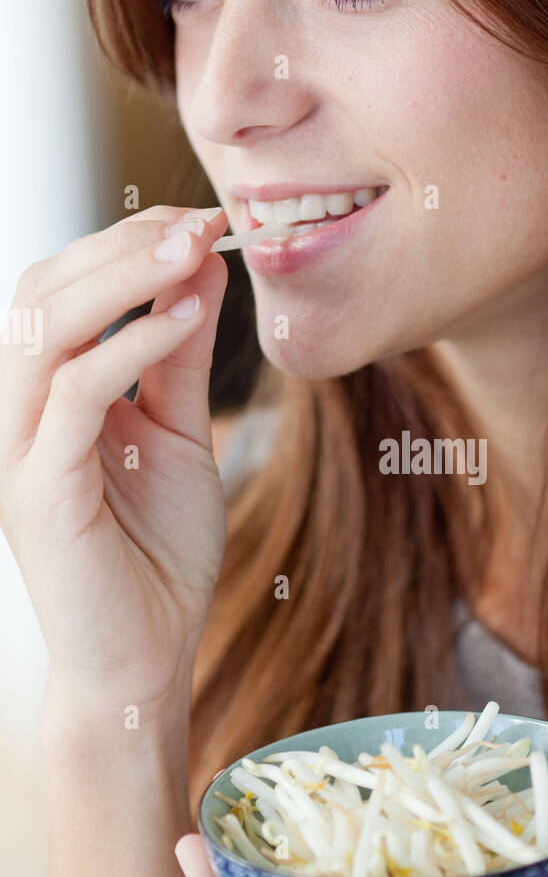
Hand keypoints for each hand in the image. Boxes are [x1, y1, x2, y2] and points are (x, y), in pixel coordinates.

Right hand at [0, 207, 229, 719]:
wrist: (147, 656)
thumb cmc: (158, 553)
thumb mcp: (178, 433)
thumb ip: (178, 355)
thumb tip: (199, 267)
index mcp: (45, 397)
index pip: (63, 292)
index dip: (126, 246)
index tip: (201, 221)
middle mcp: (18, 414)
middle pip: (44, 295)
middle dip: (122, 246)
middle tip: (199, 220)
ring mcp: (19, 450)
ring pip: (45, 331)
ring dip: (120, 278)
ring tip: (191, 247)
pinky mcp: (37, 490)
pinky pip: (74, 394)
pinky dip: (129, 346)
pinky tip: (185, 320)